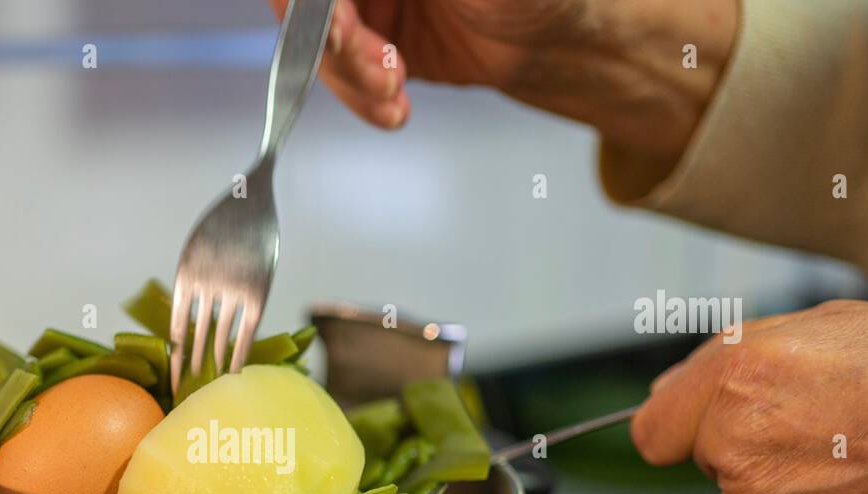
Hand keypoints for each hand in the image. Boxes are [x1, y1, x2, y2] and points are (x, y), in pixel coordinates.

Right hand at [269, 0, 737, 166]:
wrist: (560, 39)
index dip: (312, 1)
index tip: (331, 19)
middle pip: (307, 3)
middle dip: (337, 38)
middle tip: (376, 64)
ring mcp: (368, 0)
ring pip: (318, 40)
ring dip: (349, 75)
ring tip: (393, 91)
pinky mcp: (371, 43)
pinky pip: (341, 75)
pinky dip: (360, 98)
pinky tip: (392, 109)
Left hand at [631, 300, 867, 493]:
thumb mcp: (831, 328)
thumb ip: (734, 357)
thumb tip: (664, 394)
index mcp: (741, 374)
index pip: (655, 427)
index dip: (683, 424)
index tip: (701, 427)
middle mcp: (737, 441)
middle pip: (713, 461)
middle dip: (753, 448)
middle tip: (830, 432)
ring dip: (787, 489)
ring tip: (859, 464)